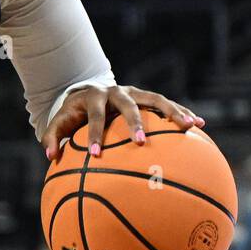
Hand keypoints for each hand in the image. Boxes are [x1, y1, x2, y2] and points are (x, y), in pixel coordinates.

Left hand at [42, 84, 202, 161]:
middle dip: (134, 122)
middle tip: (141, 142)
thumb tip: (50, 158)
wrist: (89, 93)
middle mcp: (117, 91)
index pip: (94, 116)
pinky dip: (183, 112)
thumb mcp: (59, 123)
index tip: (95, 154)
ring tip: (189, 127)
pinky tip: (200, 126)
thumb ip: (51, 139)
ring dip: (172, 112)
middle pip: (129, 104)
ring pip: (156, 99)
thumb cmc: (73, 114)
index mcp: (94, 97)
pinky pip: (168, 105)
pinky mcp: (148, 97)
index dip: (94, 134)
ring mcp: (136, 92)